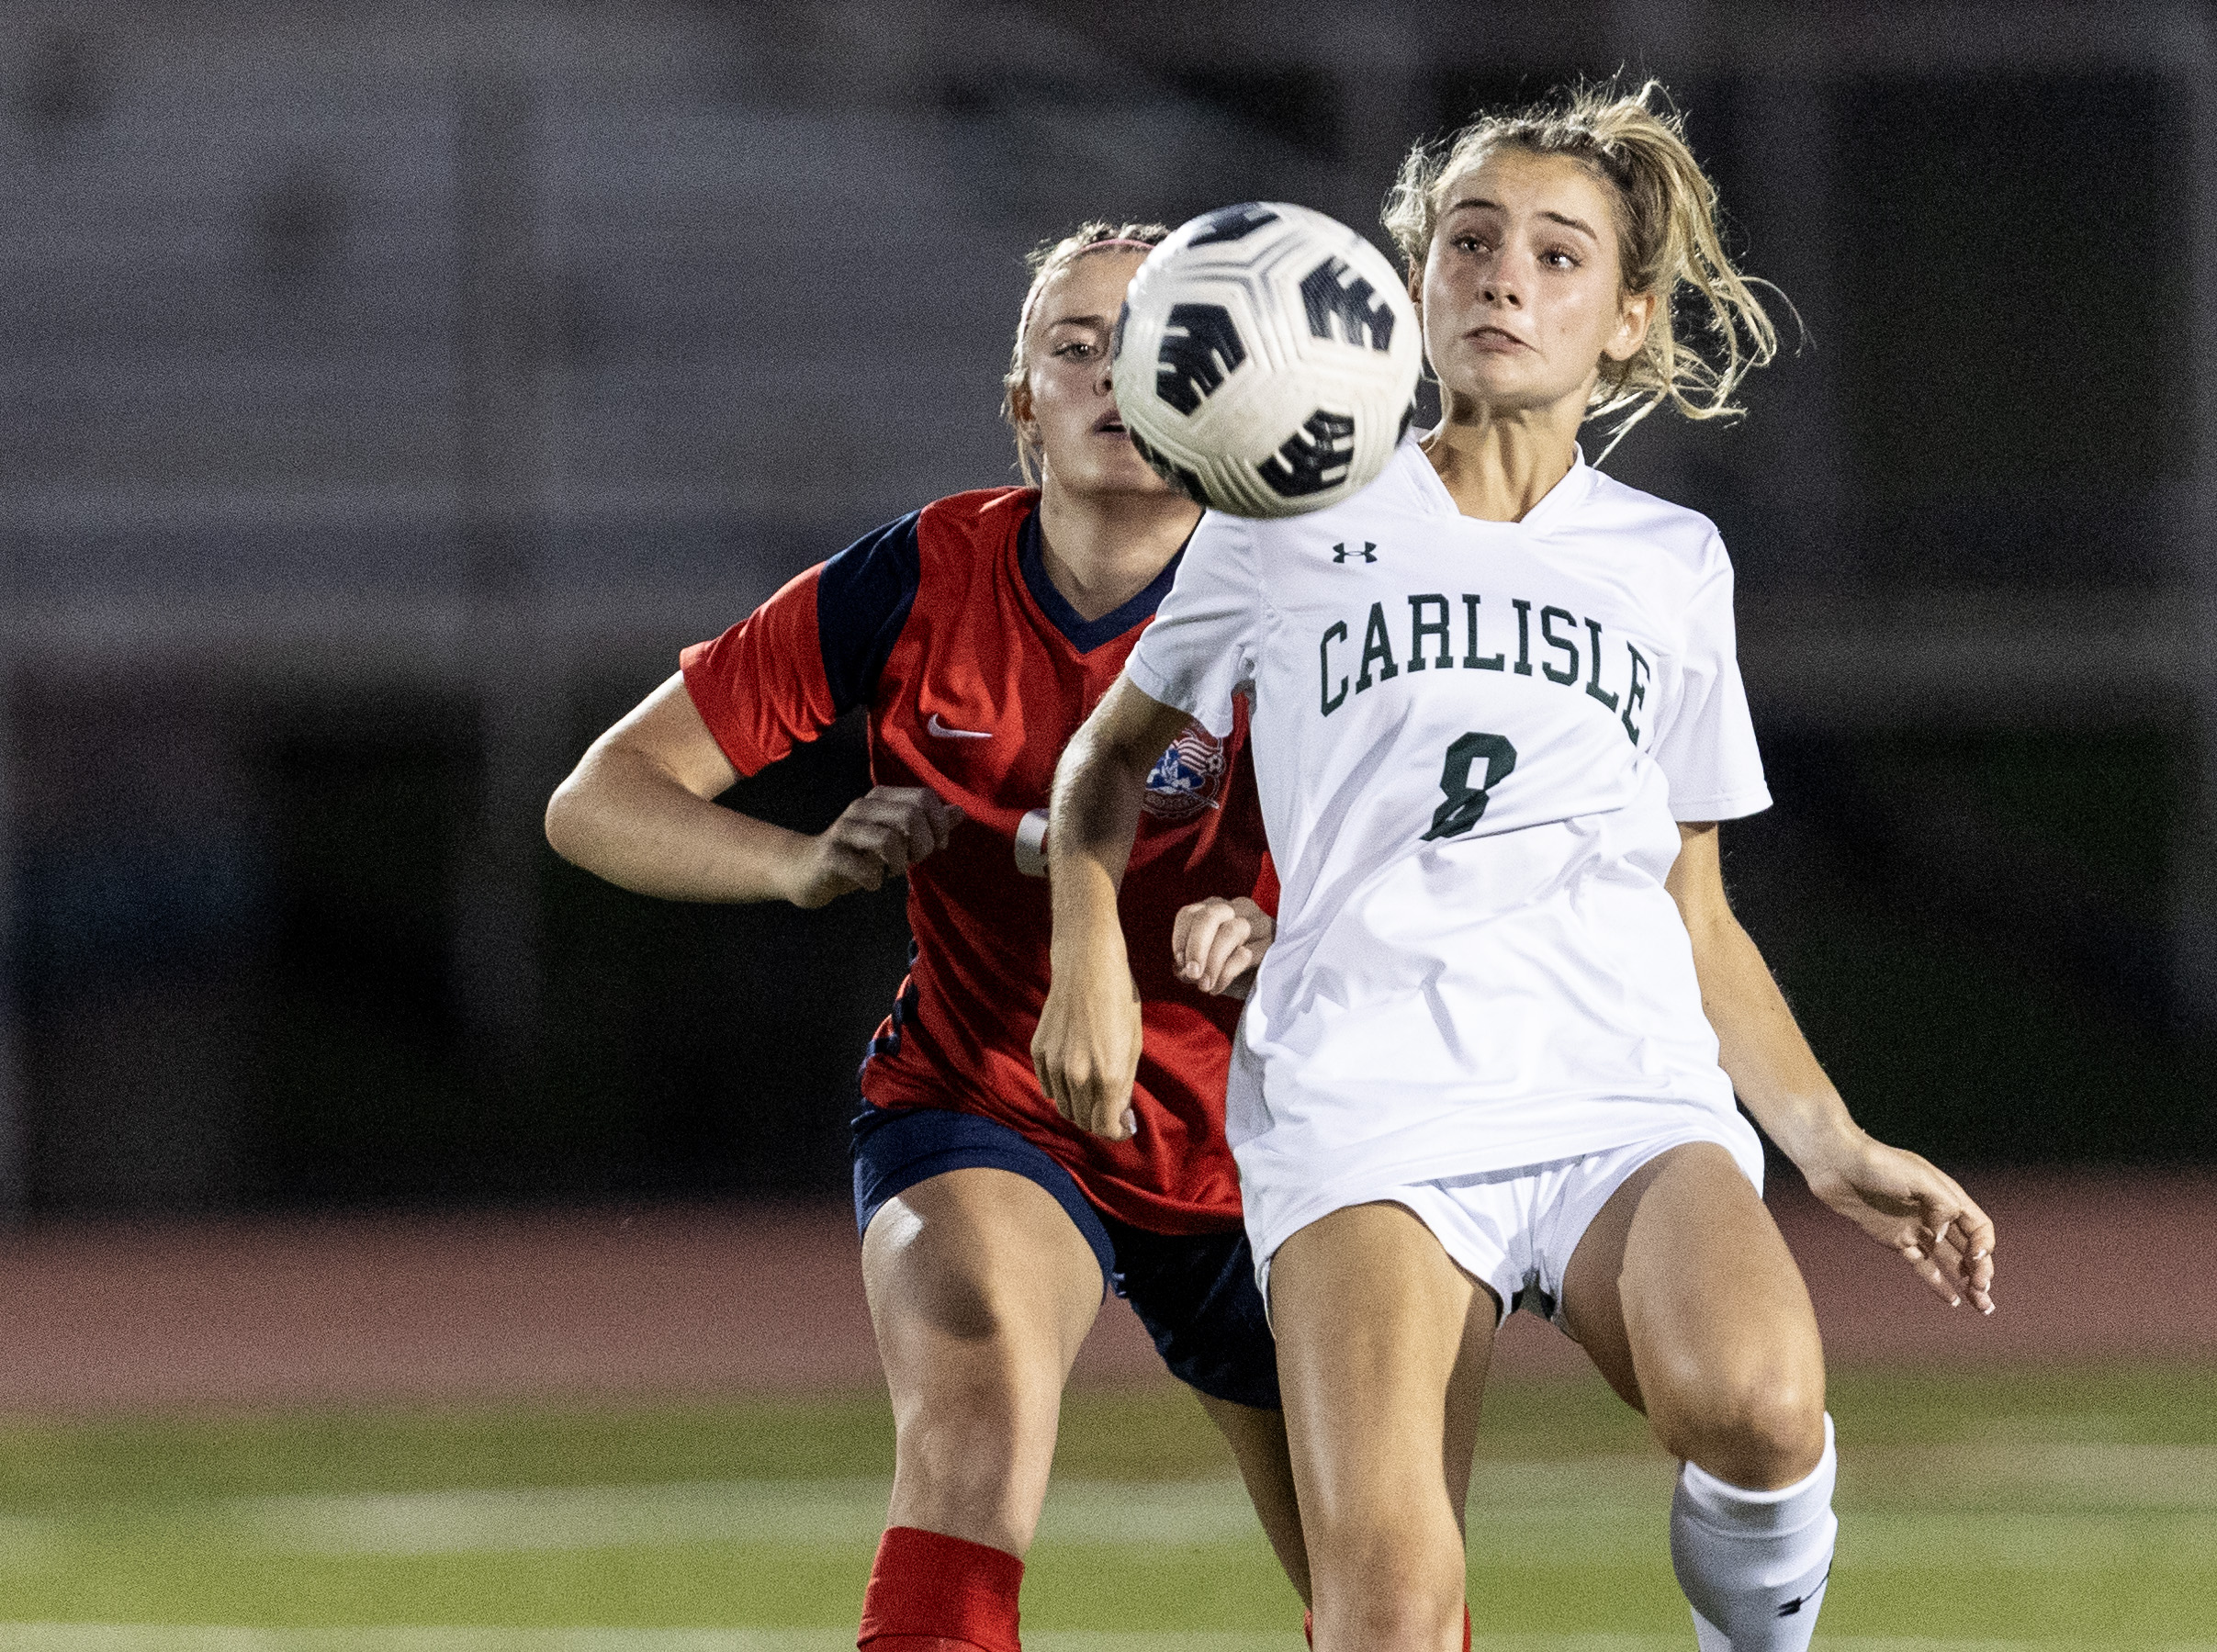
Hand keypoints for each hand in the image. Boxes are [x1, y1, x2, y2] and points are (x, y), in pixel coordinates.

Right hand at [786, 786, 962, 908]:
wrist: (806, 869)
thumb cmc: (858, 853)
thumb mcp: (897, 837)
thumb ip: (927, 824)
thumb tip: (959, 812)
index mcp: (881, 798)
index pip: (924, 797)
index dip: (939, 825)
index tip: (936, 846)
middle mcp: (862, 806)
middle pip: (911, 815)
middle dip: (922, 845)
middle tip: (913, 860)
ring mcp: (844, 829)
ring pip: (889, 839)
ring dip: (899, 863)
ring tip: (891, 871)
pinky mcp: (830, 854)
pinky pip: (865, 868)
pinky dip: (875, 881)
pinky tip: (870, 882)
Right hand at [1032, 943, 1143, 1141]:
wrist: (1087, 967)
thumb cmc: (1119, 1001)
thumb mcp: (1133, 1045)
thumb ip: (1125, 1087)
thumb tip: (1121, 1117)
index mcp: (1108, 1075)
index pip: (1105, 1127)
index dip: (1116, 1132)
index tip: (1122, 1126)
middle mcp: (1078, 1075)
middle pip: (1083, 1121)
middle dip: (1098, 1121)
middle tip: (1110, 1109)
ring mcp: (1054, 1064)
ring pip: (1064, 1107)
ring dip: (1080, 1106)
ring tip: (1094, 1089)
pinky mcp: (1038, 1052)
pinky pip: (1049, 1086)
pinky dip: (1062, 1088)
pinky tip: (1075, 1072)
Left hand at [1172, 895, 1274, 996]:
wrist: (1264, 986)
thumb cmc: (1228, 970)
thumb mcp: (1204, 964)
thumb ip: (1190, 963)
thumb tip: (1182, 968)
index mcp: (1217, 908)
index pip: (1191, 913)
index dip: (1180, 938)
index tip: (1179, 963)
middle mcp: (1238, 908)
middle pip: (1210, 916)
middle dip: (1197, 946)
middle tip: (1192, 973)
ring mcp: (1258, 923)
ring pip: (1230, 932)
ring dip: (1213, 962)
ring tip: (1204, 985)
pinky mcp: (1272, 943)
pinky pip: (1245, 954)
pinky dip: (1226, 974)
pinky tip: (1218, 987)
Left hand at [1799, 1132, 1995, 1313]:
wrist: (1835, 1163)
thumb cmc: (1877, 1163)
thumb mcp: (1918, 1177)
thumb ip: (1941, 1205)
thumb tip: (1943, 1234)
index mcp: (1947, 1196)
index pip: (1978, 1227)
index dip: (1984, 1245)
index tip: (1976, 1258)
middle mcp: (1935, 1215)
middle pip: (1967, 1248)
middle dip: (1980, 1272)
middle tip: (1985, 1296)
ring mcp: (1915, 1228)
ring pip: (1947, 1260)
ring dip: (1965, 1282)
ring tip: (1982, 1306)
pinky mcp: (1895, 1239)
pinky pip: (1921, 1264)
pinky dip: (1936, 1282)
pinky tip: (1952, 1299)